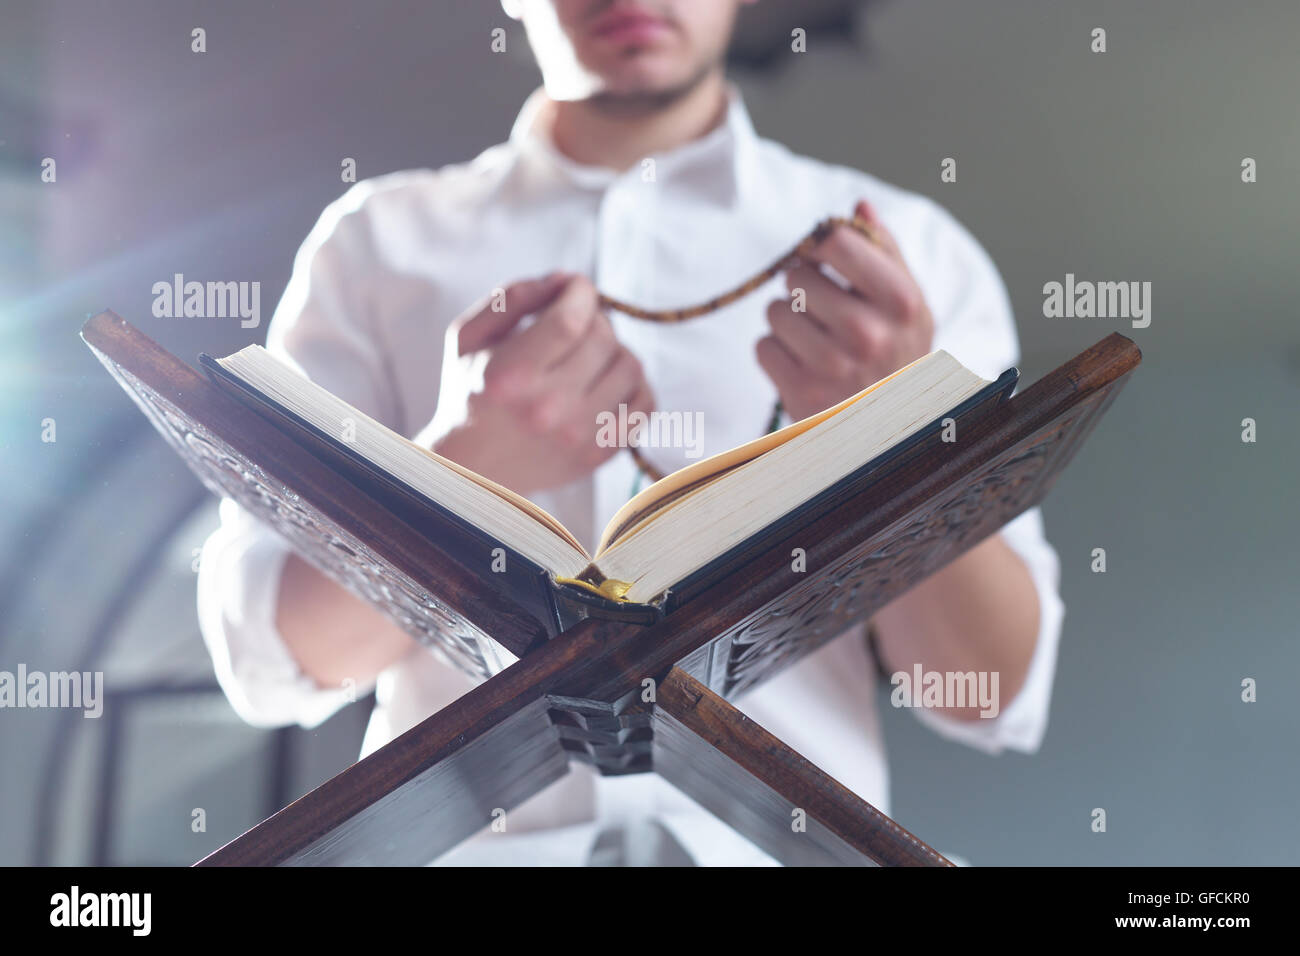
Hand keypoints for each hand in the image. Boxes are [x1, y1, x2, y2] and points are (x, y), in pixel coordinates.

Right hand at [424, 272, 654, 496]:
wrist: (474, 468)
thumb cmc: (470, 393)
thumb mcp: (470, 336)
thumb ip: (514, 297)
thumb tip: (566, 280)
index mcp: (510, 377)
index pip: (570, 320)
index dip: (581, 292)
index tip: (574, 289)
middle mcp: (548, 410)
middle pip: (603, 339)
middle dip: (594, 319)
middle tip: (577, 323)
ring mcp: (578, 436)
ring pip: (630, 367)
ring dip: (614, 351)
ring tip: (588, 356)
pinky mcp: (599, 455)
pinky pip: (645, 404)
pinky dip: (633, 386)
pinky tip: (606, 383)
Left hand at [756, 200, 934, 422]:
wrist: (891, 431)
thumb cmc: (897, 356)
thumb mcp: (909, 306)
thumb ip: (886, 253)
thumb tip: (858, 208)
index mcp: (901, 302)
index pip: (837, 244)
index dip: (818, 245)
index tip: (818, 256)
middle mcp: (868, 334)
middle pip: (797, 277)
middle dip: (801, 287)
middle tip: (819, 308)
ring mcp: (833, 367)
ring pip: (774, 312)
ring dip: (785, 321)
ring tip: (813, 339)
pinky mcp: (802, 393)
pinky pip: (762, 347)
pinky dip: (776, 353)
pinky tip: (802, 365)